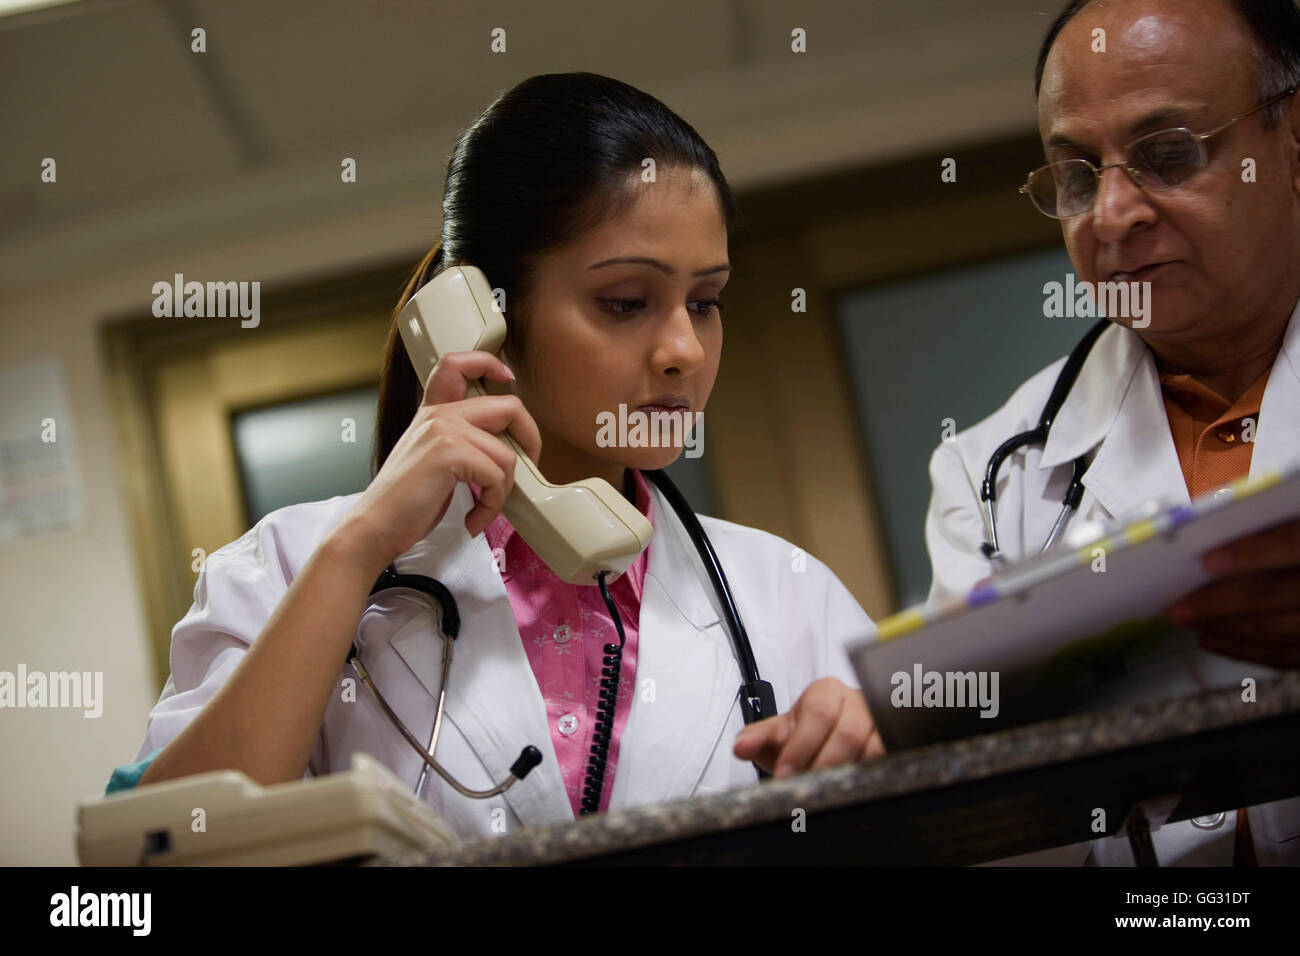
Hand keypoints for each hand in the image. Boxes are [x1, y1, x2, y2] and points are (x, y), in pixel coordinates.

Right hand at [336, 350, 541, 572]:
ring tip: (484, 508)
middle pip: (509, 407)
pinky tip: (474, 517)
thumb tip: (508, 449)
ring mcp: (444, 429)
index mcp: (434, 412)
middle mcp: (439, 414)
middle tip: (523, 468)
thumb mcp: (433, 459)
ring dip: (503, 491)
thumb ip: (463, 442)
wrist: (376, 525)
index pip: (457, 364)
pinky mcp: (449, 452)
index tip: (507, 379)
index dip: (489, 363)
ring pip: (507, 454)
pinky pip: (496, 476)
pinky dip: (492, 504)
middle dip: (530, 440)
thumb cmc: (406, 501)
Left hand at [732, 678, 884, 777]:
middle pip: (847, 732)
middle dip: (822, 764)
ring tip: (825, 794)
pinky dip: (870, 779)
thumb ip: (756, 737)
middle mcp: (856, 702)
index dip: (801, 745)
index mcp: (826, 692)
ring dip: (847, 775)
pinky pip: (889, 762)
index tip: (784, 773)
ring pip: (873, 749)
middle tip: (804, 788)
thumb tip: (740, 747)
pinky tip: (851, 792)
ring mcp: (879, 724)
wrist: (826, 742)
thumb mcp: (777, 734)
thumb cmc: (803, 734)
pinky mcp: (894, 744)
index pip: (818, 713)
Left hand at [1166, 516, 1299, 668]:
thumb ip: (1272, 515)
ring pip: (1287, 631)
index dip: (1254, 552)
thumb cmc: (1297, 517)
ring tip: (1189, 622)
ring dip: (1231, 630)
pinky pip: (1293, 655)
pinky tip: (1213, 640)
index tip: (1209, 561)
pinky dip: (1251, 650)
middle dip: (1224, 603)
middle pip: (1282, 594)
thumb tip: (1213, 518)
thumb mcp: (1295, 506)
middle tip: (1177, 608)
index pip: (1295, 543)